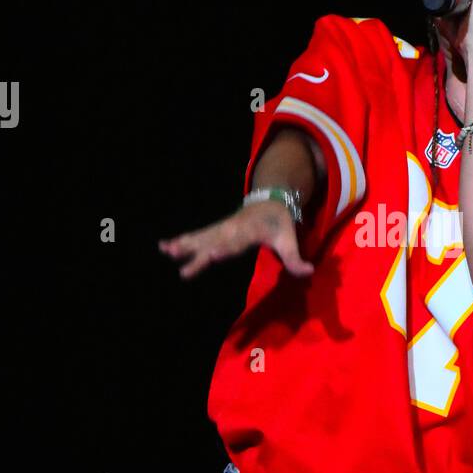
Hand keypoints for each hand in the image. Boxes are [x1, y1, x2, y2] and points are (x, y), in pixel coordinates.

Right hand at [157, 202, 314, 280]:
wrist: (270, 199)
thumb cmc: (280, 222)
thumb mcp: (290, 238)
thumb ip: (296, 258)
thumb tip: (308, 272)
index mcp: (249, 231)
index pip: (236, 243)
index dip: (224, 248)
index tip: (212, 254)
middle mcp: (232, 229)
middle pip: (212, 241)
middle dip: (196, 251)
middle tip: (180, 262)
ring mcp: (221, 228)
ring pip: (200, 237)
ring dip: (183, 244)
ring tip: (165, 250)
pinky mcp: (215, 229)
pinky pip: (196, 235)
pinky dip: (180, 240)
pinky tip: (164, 246)